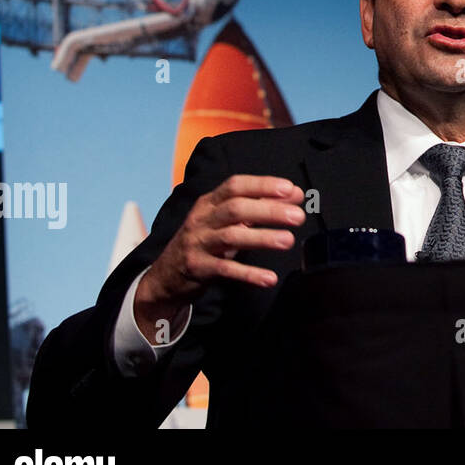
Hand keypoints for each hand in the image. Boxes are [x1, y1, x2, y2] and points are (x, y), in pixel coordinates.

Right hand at [134, 175, 304, 338]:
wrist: (166, 274)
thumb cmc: (206, 240)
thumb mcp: (226, 220)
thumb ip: (258, 206)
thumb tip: (295, 195)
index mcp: (210, 202)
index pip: (236, 186)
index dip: (263, 185)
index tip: (290, 189)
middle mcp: (202, 219)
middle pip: (236, 209)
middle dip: (269, 211)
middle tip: (298, 216)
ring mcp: (198, 243)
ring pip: (231, 236)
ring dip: (262, 238)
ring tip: (288, 241)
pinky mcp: (197, 267)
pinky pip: (224, 269)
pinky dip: (248, 274)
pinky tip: (269, 278)